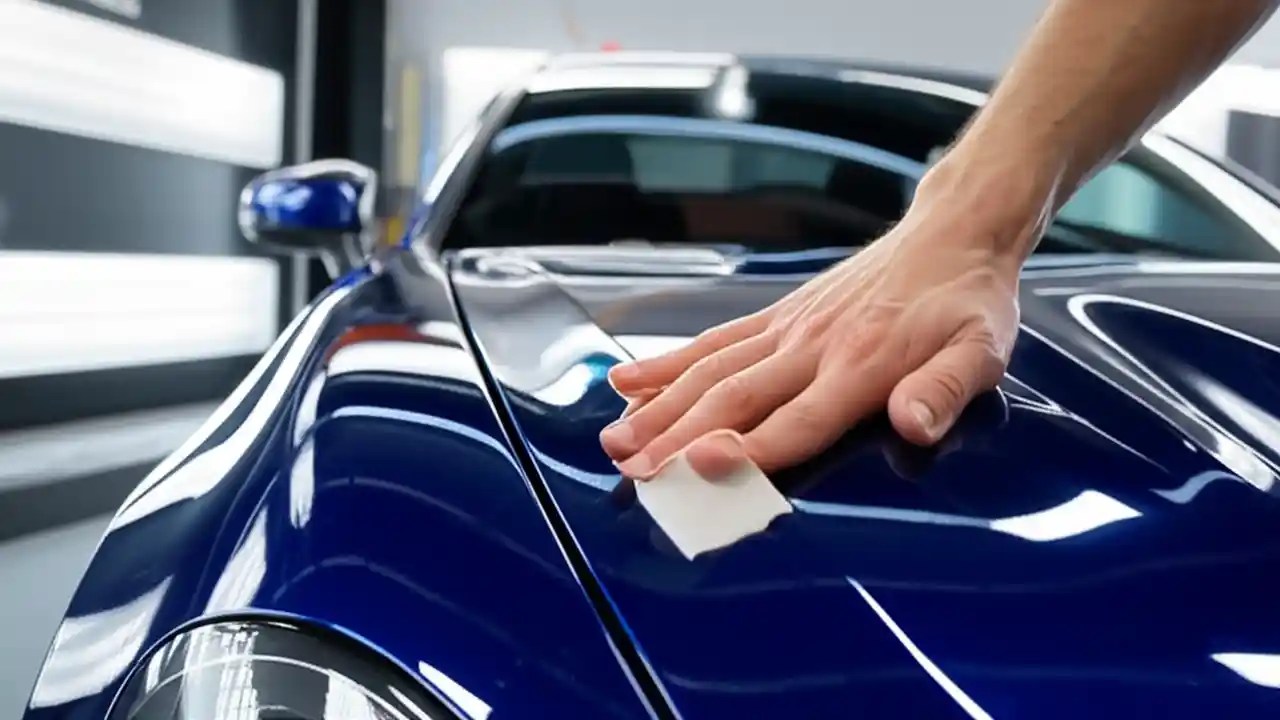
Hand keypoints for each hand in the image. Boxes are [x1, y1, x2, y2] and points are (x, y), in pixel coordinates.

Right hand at [599, 198, 1025, 479]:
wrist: (952, 232)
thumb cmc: (966, 303)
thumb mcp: (980, 350)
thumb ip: (943, 390)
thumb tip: (914, 424)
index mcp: (861, 366)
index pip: (797, 419)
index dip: (748, 448)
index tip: (698, 466)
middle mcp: (812, 348)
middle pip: (735, 400)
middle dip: (678, 438)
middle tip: (632, 471)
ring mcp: (787, 329)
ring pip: (711, 372)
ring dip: (659, 407)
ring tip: (615, 439)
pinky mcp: (777, 316)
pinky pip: (715, 342)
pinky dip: (668, 364)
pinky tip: (627, 382)